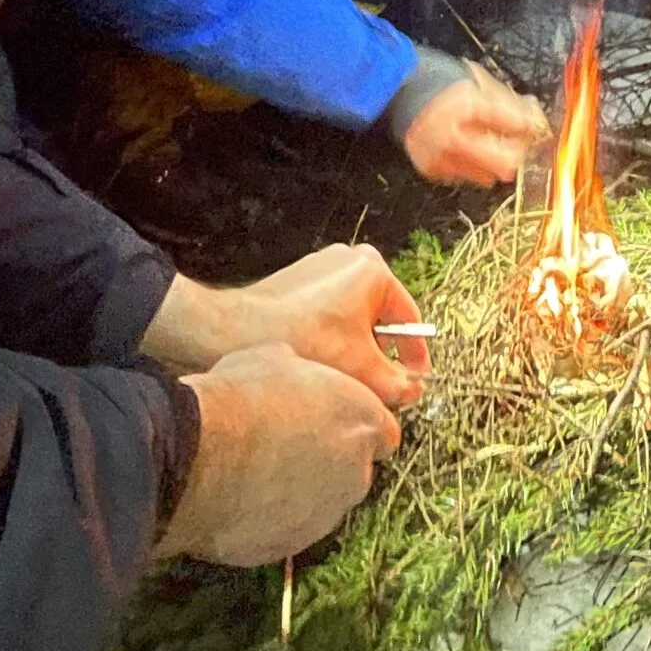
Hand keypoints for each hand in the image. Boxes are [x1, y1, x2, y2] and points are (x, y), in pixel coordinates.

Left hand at [142, 244, 428, 409]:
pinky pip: (330, 312)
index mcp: (373, 270)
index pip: (409, 318)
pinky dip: (332, 337)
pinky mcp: (300, 279)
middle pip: (380, 318)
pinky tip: (320, 364)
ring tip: (345, 379)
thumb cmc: (301, 341)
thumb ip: (396, 382)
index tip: (415, 382)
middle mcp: (351, 260)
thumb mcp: (359, 368)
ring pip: (354, 317)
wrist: (234, 330)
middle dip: (381, 355)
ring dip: (356, 349)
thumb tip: (413, 390)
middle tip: (378, 388)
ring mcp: (323, 266)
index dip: (415, 356)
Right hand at [155, 341, 400, 565]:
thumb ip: (306, 374)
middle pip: (355, 470)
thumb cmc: (240, 400)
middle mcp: (356, 473)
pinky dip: (274, 516)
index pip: (382, 432)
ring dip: (302, 490)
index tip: (329, 421)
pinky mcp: (293, 544)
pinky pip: (290, 527)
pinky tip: (243, 495)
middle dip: (329, 460)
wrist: (199, 454)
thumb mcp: (277, 356)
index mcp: (363, 422)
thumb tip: (295, 371)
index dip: (354, 426)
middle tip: (288, 443)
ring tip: (259, 470)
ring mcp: (326, 515)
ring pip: (323, 502)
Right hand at [402, 63, 550, 185]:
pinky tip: (468, 146)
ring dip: (497, 160)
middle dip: (516, 151)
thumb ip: (509, 100)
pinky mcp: (431, 169)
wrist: (395, 87)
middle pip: (505, 163)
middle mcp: (451, 135)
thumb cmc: (439, 78)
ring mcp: (439, 156)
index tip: (537, 125)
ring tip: (491, 140)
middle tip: (518, 138)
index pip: (515, 125)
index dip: (532, 126)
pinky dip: (474, 164)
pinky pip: (467, 176)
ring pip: (489, 175)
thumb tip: (535, 116)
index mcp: (466, 105)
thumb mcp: (478, 79)